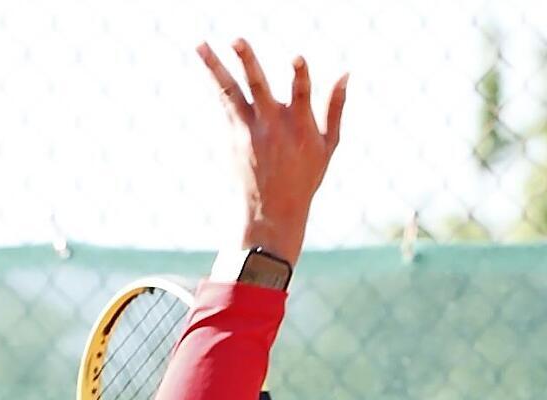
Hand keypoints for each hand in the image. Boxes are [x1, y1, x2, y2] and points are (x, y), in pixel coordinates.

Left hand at [197, 39, 347, 269]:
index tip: (297, 58)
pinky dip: (215, 79)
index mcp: (300, 127)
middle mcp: (272, 126)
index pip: (301, 95)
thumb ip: (335, 109)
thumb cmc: (305, 177)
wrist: (272, 213)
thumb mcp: (328, 146)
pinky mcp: (235, 136)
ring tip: (200, 44)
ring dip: (216, 67)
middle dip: (248, 63)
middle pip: (258, 87)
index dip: (300, 76)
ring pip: (231, 92)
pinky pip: (224, 101)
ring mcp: (250, 131)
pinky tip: (207, 59)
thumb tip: (345, 73)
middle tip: (237, 40)